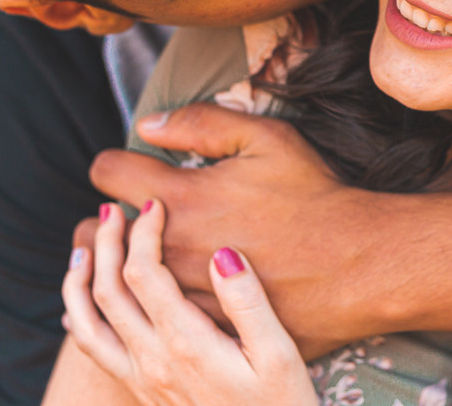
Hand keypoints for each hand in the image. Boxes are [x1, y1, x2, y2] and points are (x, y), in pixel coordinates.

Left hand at [62, 200, 318, 405]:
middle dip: (107, 242)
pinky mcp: (142, 393)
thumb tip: (222, 253)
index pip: (145, 273)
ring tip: (83, 245)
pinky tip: (80, 305)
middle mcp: (153, 362)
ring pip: (88, 323)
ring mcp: (142, 380)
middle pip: (108, 291)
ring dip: (80, 279)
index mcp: (186, 344)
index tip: (155, 203)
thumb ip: (248, 302)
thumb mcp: (280, 354)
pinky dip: (80, 319)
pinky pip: (94, 352)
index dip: (144, 231)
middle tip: (113, 208)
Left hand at [89, 103, 382, 357]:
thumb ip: (201, 122)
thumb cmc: (316, 197)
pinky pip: (145, 324)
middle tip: (115, 217)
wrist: (357, 265)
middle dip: (101, 220)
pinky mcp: (200, 329)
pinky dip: (139, 309)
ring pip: (111, 286)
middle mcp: (171, 248)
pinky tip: (150, 298)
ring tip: (121, 257)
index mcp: (181, 198)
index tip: (125, 169)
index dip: (112, 163)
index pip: (108, 173)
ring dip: (112, 265)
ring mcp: (183, 295)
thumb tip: (148, 124)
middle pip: (94, 235)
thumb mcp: (268, 138)